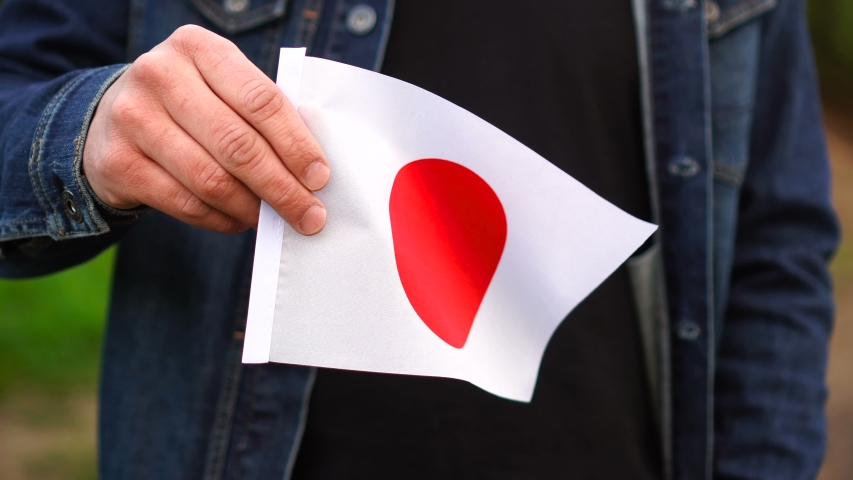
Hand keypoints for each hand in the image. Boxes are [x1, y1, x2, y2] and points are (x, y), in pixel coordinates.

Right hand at [82, 25, 328, 234]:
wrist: (112, 118)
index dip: (296, 144)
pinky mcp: (116, 162)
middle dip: (282, 188)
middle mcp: (160, 75)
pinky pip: (184, 203)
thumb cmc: (192, 104)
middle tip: (310, 216)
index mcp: (198, 47)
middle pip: (238, 145)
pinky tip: (240, 221)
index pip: (261, 100)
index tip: (321, 178)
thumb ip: (261, 114)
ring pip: (211, 179)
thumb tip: (311, 172)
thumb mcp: (221, 87)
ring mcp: (133, 118)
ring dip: (252, 208)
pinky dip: (221, 219)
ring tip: (276, 220)